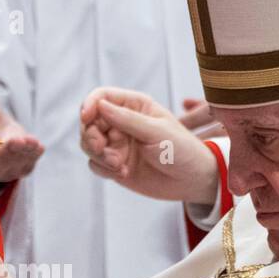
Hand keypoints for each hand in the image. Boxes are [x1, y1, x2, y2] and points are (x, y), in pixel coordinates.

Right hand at [80, 87, 218, 203]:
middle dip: (91, 136)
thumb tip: (99, 105)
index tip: (86, 117)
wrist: (192, 181)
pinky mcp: (114, 164)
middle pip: (90, 122)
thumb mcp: (156, 131)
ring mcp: (117, 144)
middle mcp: (121, 122)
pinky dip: (103, 169)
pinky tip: (122, 173)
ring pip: (89, 144)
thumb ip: (127, 119)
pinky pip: (95, 164)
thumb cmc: (181, 150)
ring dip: (97, 155)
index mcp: (134, 105)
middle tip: (100, 148)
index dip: (90, 104)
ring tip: (117, 165)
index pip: (102, 96)